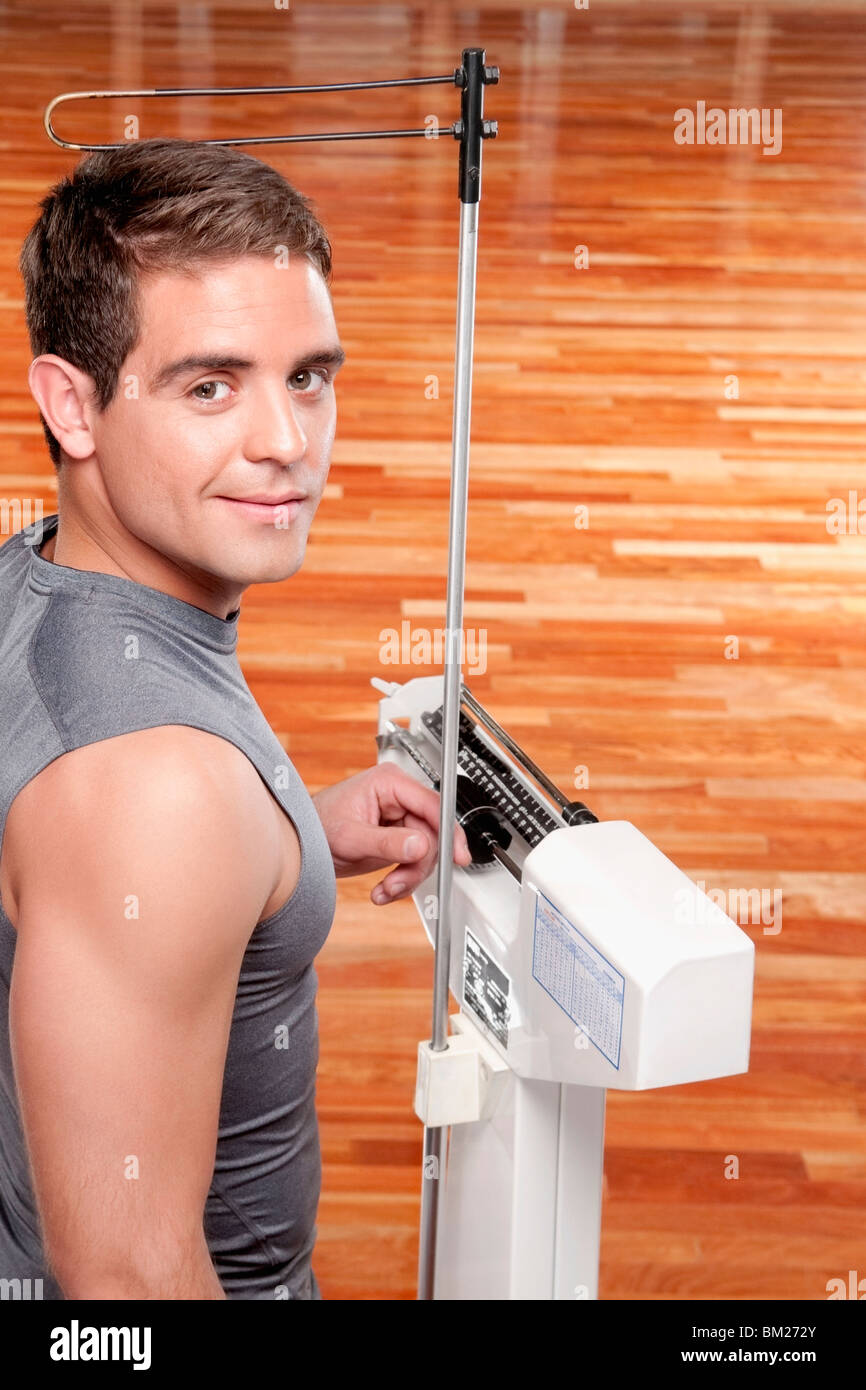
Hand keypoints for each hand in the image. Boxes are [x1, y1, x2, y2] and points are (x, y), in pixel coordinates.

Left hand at [312, 763, 471, 903]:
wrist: (299, 844)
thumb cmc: (314, 827)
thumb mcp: (350, 838)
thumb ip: (387, 842)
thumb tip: (420, 845)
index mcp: (389, 783)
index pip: (432, 805)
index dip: (448, 832)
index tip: (457, 855)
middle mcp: (399, 798)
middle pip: (432, 834)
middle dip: (416, 865)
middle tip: (396, 884)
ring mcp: (400, 818)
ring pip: (426, 852)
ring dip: (408, 877)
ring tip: (385, 890)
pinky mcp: (398, 837)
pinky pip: (415, 861)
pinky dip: (402, 880)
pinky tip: (384, 889)